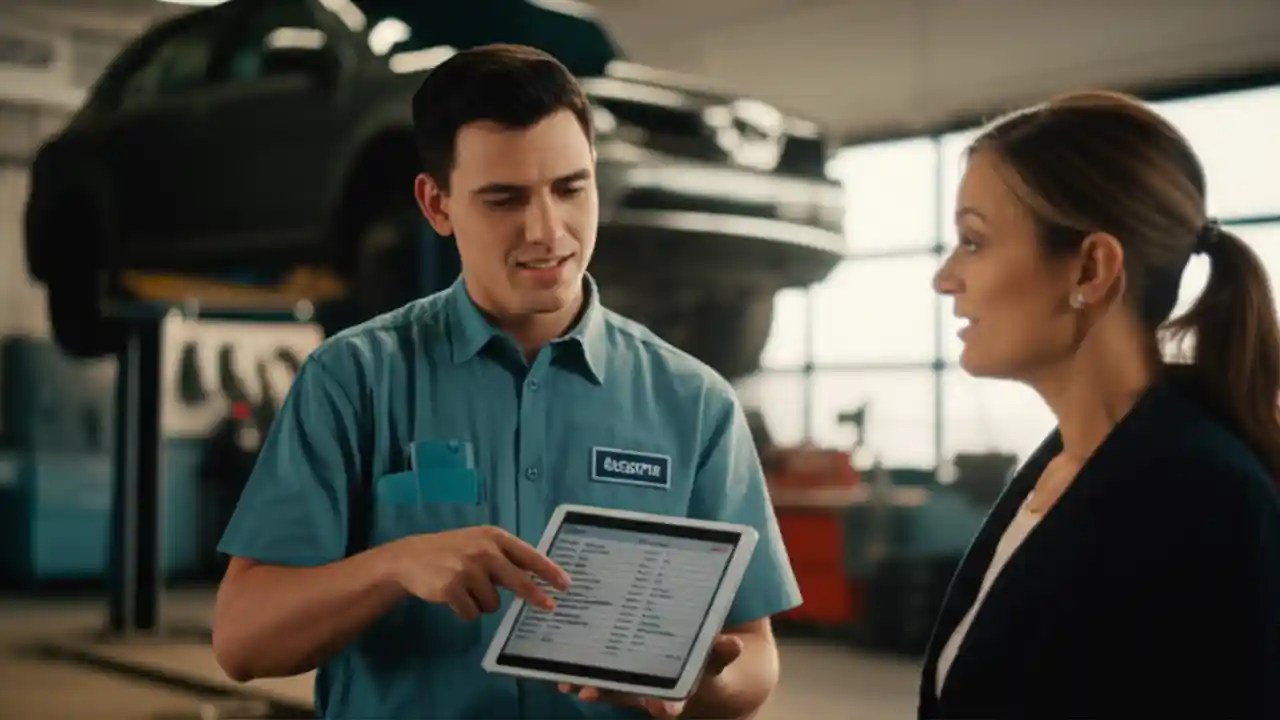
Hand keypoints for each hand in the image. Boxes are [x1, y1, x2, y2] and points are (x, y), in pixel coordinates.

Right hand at [386, 526, 570, 620]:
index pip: (528, 555)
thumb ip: (505, 557)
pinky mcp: (452, 588)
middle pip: (519, 580)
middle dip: (535, 596)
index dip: (549, 571)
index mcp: (494, 537)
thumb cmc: (453, 551)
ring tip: (466, 590)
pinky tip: (454, 598)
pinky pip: (473, 614)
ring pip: (493, 604)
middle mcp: (483, 551)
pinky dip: (466, 612)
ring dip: (483, 603)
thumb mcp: (479, 544)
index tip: (565, 585)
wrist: (411, 558)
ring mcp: (467, 570)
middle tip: (549, 607)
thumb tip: (537, 578)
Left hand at [559, 634, 744, 718]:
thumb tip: (731, 643)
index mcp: (678, 691)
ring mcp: (633, 689)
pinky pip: (598, 677)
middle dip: (609, 694)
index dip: (667, 704)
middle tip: (588, 692)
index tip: (661, 707)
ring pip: (608, 689)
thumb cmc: (707, 668)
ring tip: (566, 684)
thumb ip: (722, 655)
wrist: (697, 683)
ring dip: (587, 685)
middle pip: (629, 696)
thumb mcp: (718, 663)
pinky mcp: (619, 678)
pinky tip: (558, 673)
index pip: (672, 700)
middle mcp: (652, 695)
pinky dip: (580, 675)